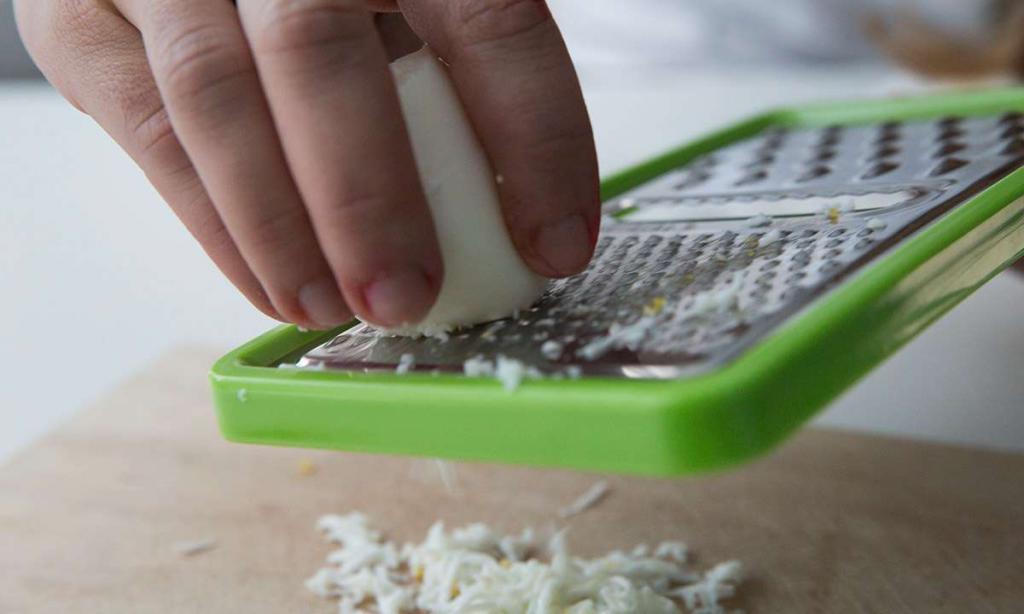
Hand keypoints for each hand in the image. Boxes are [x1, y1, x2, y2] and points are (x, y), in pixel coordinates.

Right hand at [15, 0, 599, 328]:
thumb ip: (458, 65)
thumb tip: (526, 208)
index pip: (486, 17)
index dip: (532, 138)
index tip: (555, 244)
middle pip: (319, 52)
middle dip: (367, 196)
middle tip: (404, 297)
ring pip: (214, 96)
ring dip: (277, 227)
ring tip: (328, 310)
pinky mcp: (82, 13)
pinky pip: (142, 125)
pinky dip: (210, 222)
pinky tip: (268, 284)